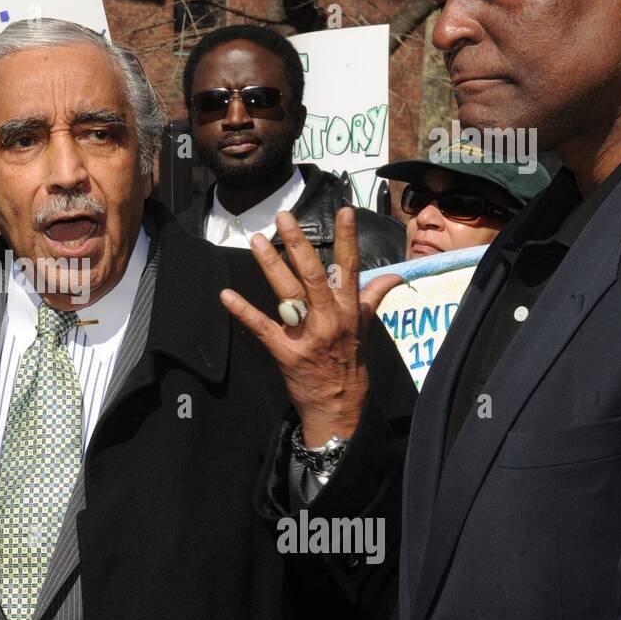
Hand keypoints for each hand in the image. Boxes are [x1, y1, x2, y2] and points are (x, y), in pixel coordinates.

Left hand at [220, 208, 401, 446]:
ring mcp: (307, 334)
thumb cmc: (350, 365)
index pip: (350, 267)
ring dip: (270, 265)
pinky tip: (226, 294)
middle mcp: (330, 318)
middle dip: (298, 243)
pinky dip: (243, 310)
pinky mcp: (285, 351)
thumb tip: (394, 277)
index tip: (345, 211)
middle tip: (283, 217)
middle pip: (314, 274)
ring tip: (257, 240)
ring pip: (288, 292)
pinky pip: (262, 327)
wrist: (338, 407)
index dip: (348, 238)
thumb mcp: (366, 331)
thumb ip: (372, 299)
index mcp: (350, 311)